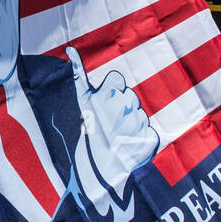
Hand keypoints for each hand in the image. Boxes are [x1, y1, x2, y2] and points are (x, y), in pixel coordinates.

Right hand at [67, 45, 157, 209]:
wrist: (96, 173)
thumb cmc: (87, 134)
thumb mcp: (81, 102)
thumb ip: (78, 73)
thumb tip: (70, 47)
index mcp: (106, 95)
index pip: (117, 80)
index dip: (111, 93)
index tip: (103, 107)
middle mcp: (122, 106)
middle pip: (130, 97)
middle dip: (122, 109)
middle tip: (109, 126)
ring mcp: (137, 122)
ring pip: (140, 113)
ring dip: (132, 124)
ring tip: (118, 138)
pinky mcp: (150, 138)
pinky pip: (150, 130)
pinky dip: (142, 139)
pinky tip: (129, 147)